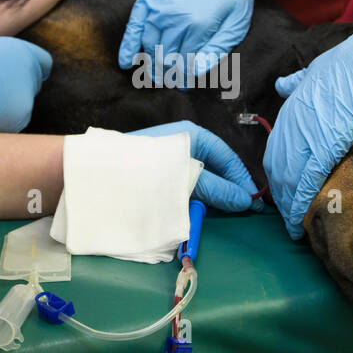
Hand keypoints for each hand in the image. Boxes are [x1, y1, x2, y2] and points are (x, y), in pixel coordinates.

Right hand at [118, 0, 265, 75]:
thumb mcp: (237, 24)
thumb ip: (216, 50)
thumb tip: (194, 73)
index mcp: (198, 25)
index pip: (183, 62)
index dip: (183, 77)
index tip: (183, 85)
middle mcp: (175, 15)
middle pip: (165, 55)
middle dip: (167, 73)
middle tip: (168, 81)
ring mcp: (160, 2)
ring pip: (150, 43)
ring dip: (151, 62)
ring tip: (154, 74)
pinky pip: (135, 24)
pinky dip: (129, 44)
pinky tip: (126, 61)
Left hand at [130, 120, 262, 212]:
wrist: (99, 176)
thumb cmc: (145, 170)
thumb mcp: (187, 180)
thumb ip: (217, 189)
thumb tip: (246, 200)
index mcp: (192, 137)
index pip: (226, 157)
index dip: (242, 179)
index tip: (254, 201)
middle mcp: (183, 146)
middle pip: (215, 169)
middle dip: (230, 190)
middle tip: (244, 211)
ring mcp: (171, 162)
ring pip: (200, 180)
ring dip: (212, 198)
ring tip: (225, 215)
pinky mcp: (159, 177)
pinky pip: (184, 188)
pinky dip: (194, 200)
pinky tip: (199, 213)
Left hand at [263, 15, 352, 238]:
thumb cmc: (351, 64)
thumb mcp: (315, 70)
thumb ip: (297, 81)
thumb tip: (282, 84)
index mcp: (290, 109)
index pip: (277, 150)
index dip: (280, 173)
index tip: (286, 190)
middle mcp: (291, 125)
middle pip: (278, 170)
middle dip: (282, 196)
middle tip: (289, 217)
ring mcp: (305, 137)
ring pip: (288, 181)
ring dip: (290, 207)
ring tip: (296, 227)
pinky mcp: (323, 148)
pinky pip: (305, 183)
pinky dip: (300, 204)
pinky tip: (301, 221)